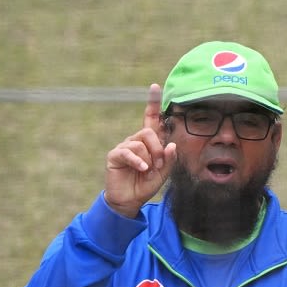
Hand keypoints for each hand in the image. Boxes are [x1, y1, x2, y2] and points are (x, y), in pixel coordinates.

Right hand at [104, 84, 175, 218]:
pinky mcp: (115, 155)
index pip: (151, 119)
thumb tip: (171, 145)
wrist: (130, 199)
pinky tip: (142, 169)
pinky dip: (138, 162)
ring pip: (141, 143)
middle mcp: (136, 141)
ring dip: (149, 159)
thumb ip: (169, 159)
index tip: (155, 86)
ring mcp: (125, 147)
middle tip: (159, 165)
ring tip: (148, 171)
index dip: (153, 103)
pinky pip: (129, 152)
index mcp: (149, 142)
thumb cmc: (146, 184)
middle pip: (149, 133)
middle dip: (158, 150)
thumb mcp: (163, 173)